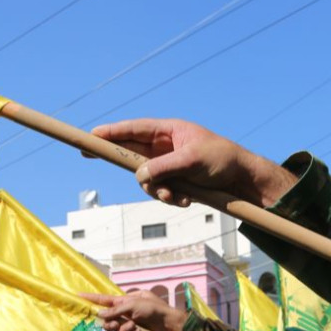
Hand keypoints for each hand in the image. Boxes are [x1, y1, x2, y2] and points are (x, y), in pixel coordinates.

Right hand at [83, 291, 187, 330]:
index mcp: (123, 302)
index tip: (78, 296)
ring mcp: (129, 324)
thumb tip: (100, 315)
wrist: (169, 324)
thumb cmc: (153, 309)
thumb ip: (116, 311)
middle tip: (118, 324)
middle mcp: (124, 313)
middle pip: (107, 321)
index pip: (103, 300)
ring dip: (125, 330)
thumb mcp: (133, 305)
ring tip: (136, 327)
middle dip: (112, 324)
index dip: (91, 299)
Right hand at [89, 119, 295, 207]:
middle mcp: (165, 146)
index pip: (133, 129)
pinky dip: (169, 198)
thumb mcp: (191, 161)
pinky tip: (186, 200)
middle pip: (131, 151)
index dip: (110, 132)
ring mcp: (169, 164)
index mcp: (169, 131)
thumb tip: (139, 176)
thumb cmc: (222, 160)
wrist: (243, 180)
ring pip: (145, 178)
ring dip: (156, 190)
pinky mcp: (175, 182)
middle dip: (119, 160)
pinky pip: (160, 191)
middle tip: (87, 153)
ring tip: (174, 196)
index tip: (90, 134)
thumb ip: (162, 167)